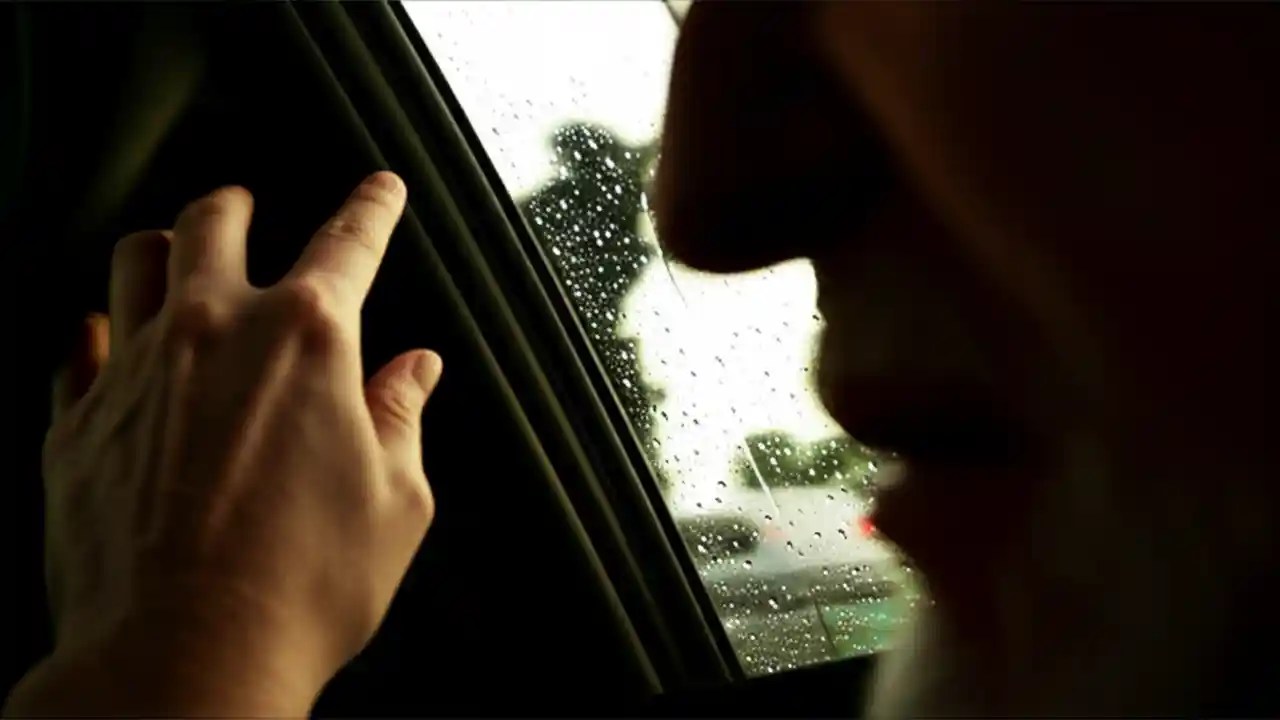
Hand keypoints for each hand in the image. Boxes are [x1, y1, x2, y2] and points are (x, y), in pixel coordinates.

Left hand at [5, 172, 441, 716]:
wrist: (182, 661)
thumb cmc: (305, 587)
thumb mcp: (395, 502)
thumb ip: (401, 417)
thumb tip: (417, 369)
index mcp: (309, 340)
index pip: (350, 242)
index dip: (372, 207)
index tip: (381, 188)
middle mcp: (215, 332)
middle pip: (214, 222)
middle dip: (238, 205)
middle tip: (248, 206)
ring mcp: (136, 371)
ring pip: (132, 262)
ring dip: (161, 248)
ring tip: (174, 257)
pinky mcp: (77, 423)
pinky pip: (78, 346)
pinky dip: (102, 332)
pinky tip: (112, 343)